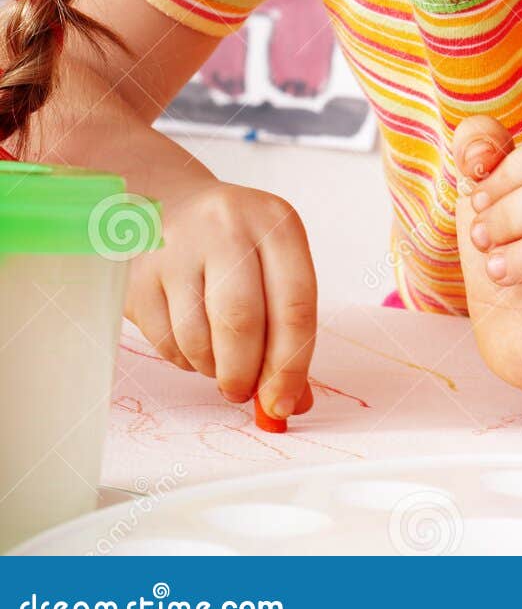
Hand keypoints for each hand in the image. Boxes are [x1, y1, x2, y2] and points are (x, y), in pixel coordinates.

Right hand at [125, 180, 317, 423]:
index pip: (295, 304)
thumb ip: (287, 330)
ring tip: (217, 358)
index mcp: (275, 222)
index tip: (283, 404)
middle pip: (242, 322)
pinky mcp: (140, 272)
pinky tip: (190, 340)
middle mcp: (228, 227)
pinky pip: (165, 341)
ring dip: (212, 368)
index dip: (291, 365)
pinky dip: (184, 358)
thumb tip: (292, 403)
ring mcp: (178, 247)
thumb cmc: (233, 246)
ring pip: (198, 337)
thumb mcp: (272, 266)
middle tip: (242, 393)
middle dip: (245, 374)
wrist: (169, 204)